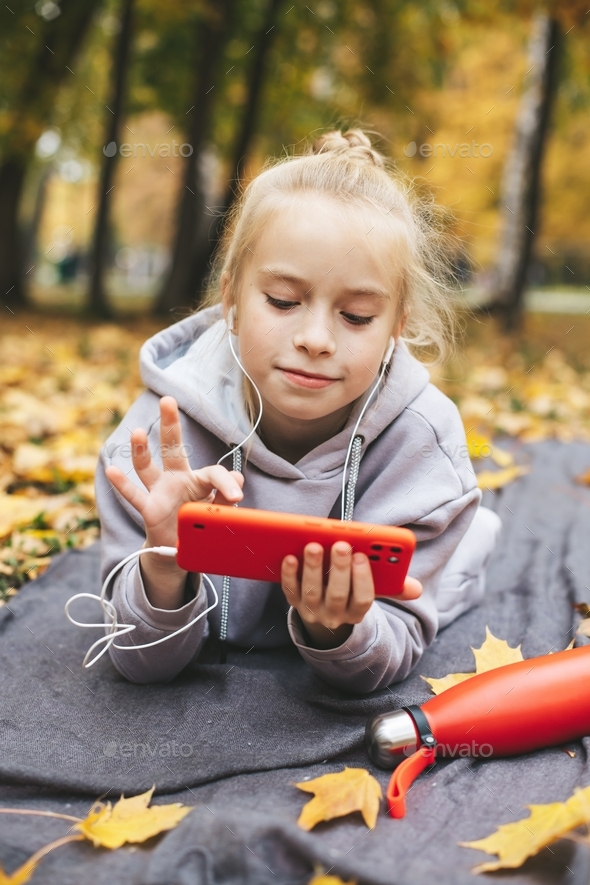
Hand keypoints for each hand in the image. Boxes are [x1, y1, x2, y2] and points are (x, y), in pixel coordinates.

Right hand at [105, 396, 244, 608]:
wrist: (180, 549)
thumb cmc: (198, 524)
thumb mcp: (217, 512)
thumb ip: (225, 497)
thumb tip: (237, 479)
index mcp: (198, 480)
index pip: (213, 474)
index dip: (226, 483)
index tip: (237, 497)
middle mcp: (176, 479)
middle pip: (172, 448)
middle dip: (170, 424)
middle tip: (168, 400)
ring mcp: (160, 492)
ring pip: (147, 468)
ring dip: (141, 450)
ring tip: (138, 432)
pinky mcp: (149, 508)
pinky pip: (134, 495)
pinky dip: (122, 485)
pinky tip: (112, 470)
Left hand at [280, 541, 422, 649]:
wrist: (324, 614)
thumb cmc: (352, 591)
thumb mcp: (371, 590)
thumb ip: (393, 586)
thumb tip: (416, 589)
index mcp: (357, 611)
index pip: (363, 599)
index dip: (362, 578)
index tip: (362, 556)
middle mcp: (335, 615)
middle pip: (337, 594)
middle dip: (340, 569)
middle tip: (341, 544)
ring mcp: (313, 611)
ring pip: (312, 592)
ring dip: (313, 568)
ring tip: (314, 545)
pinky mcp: (294, 604)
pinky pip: (290, 591)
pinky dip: (289, 575)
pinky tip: (290, 557)